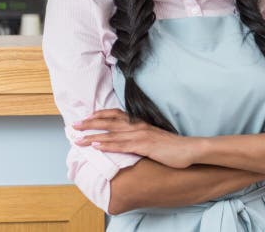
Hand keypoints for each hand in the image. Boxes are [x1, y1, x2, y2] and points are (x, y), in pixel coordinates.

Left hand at [73, 109, 197, 168]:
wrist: (189, 149)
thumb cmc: (173, 147)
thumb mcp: (155, 139)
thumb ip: (141, 138)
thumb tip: (130, 141)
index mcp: (140, 124)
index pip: (117, 115)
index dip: (100, 115)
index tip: (87, 117)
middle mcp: (138, 127)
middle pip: (110, 121)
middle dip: (91, 123)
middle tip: (74, 125)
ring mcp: (141, 136)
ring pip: (112, 134)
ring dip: (93, 135)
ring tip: (78, 138)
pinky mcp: (144, 146)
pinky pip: (122, 145)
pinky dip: (107, 145)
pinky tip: (96, 145)